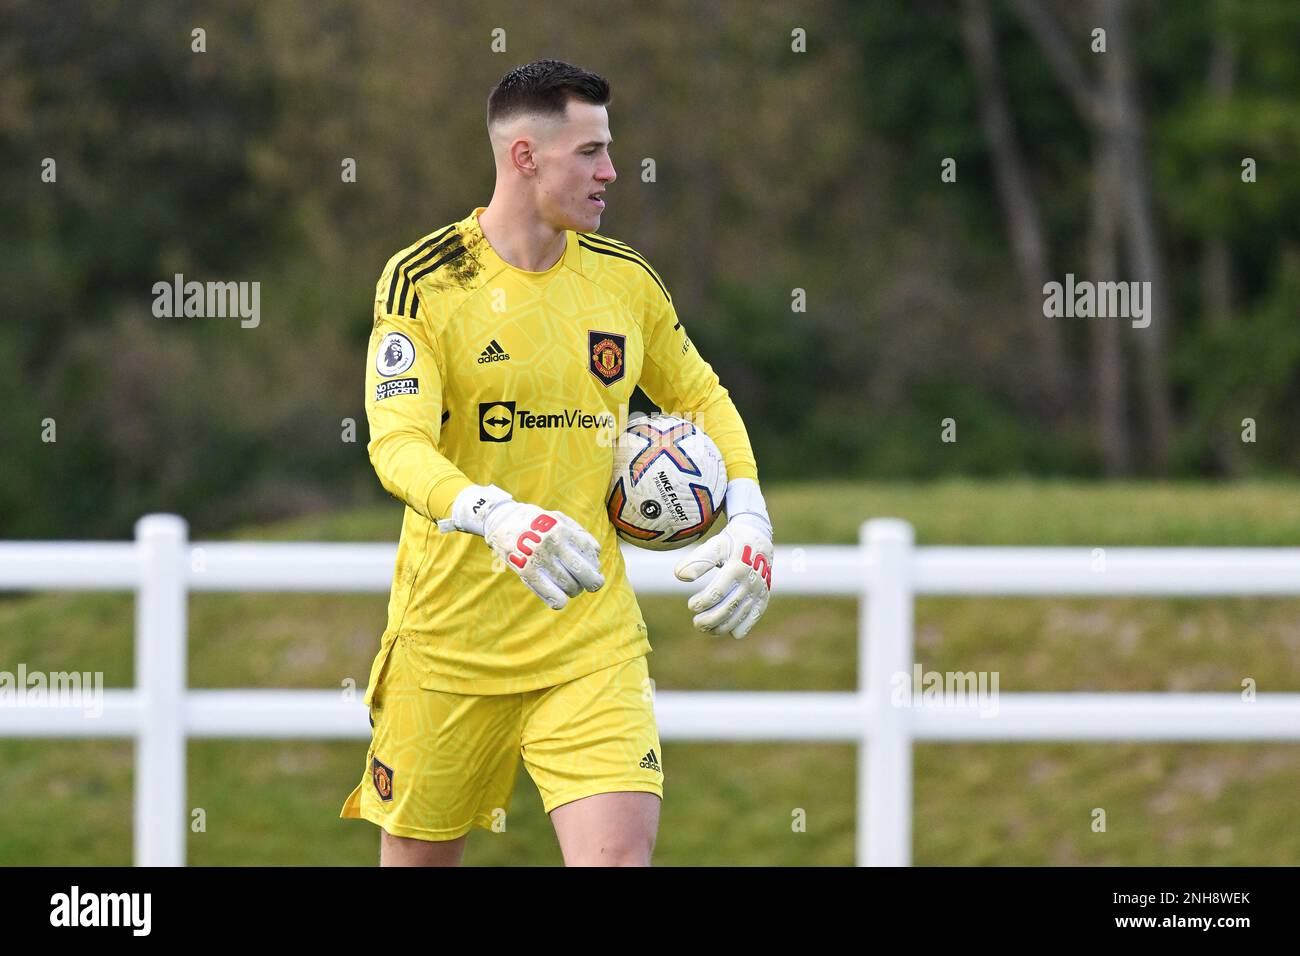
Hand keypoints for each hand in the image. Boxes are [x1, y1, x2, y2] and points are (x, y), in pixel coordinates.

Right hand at [438, 484, 604, 609]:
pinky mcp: (526, 572)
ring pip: (569, 586)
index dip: (595, 564)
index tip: (594, 569)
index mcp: (563, 529)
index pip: (590, 552)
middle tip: (592, 586)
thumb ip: (578, 533)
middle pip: (583, 572)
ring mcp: (539, 558)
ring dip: (574, 590)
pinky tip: (559, 600)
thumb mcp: (557, 518)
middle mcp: (553, 543)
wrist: (501, 520)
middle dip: (593, 583)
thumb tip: (596, 553)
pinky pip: (552, 596)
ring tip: (569, 587)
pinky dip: (559, 601)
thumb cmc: (535, 522)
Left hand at [673, 513, 772, 637]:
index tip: (691, 605)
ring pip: (741, 614)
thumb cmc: (730, 541)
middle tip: (697, 623)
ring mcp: (759, 589)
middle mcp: (750, 580)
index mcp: (737, 567)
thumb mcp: (715, 545)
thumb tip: (680, 576)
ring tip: (707, 629)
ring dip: (723, 626)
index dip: (702, 603)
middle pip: (729, 607)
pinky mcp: (764, 594)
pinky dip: (745, 626)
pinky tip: (733, 633)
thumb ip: (698, 560)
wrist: (757, 536)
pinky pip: (756, 614)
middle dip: (710, 619)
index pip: (717, 592)